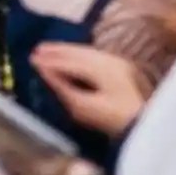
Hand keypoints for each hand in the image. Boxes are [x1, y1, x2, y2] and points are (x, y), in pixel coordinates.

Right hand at [31, 42, 145, 137]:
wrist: (143, 125)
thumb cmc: (112, 121)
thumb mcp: (83, 108)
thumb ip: (62, 87)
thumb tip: (43, 71)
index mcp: (101, 68)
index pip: (69, 61)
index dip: (50, 60)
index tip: (32, 59)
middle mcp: (110, 60)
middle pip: (79, 51)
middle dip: (57, 50)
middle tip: (37, 49)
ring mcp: (118, 62)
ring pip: (88, 51)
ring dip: (67, 49)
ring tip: (50, 49)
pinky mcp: (122, 68)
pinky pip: (95, 54)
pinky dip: (79, 53)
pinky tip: (72, 55)